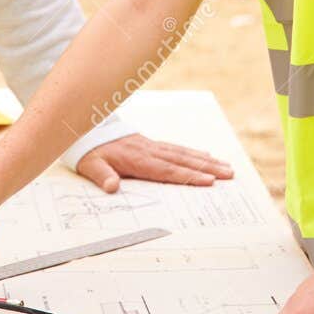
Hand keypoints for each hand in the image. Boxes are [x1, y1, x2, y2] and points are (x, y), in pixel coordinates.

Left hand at [75, 133, 234, 192]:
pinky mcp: (152, 144)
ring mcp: (152, 146)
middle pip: (183, 161)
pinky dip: (193, 152)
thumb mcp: (90, 165)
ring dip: (205, 160)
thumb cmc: (88, 151)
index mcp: (137, 159)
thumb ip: (102, 176)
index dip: (188, 176)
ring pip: (184, 153)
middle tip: (228, 174)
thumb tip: (111, 187)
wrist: (85, 127)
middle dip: (207, 168)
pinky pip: (177, 148)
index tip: (208, 180)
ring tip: (226, 166)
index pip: (167, 170)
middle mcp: (149, 151)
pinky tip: (205, 156)